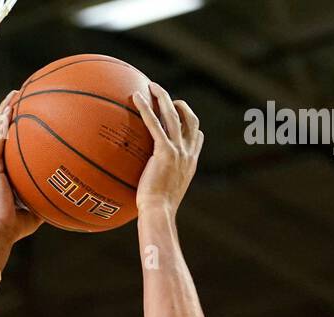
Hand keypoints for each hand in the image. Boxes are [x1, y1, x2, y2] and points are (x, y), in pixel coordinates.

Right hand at [0, 92, 42, 262]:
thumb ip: (46, 196)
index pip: (8, 143)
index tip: (25, 110)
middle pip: (0, 131)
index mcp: (4, 172)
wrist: (0, 232)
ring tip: (14, 95)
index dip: (13, 126)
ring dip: (3, 112)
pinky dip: (0, 127)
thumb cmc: (16, 226)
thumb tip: (66, 194)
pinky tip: (7, 114)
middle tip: (19, 94)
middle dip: (8, 111)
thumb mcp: (37, 208)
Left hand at [132, 81, 202, 215]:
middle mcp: (187, 153)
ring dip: (163, 97)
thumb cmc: (158, 210)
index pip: (197, 136)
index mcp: (190, 162)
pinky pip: (154, 124)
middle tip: (164, 96)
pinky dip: (146, 108)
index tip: (181, 116)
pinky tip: (136, 97)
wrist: (160, 213)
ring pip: (173, 115)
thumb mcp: (166, 194)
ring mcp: (178, 151)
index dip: (191, 123)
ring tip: (151, 86)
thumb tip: (149, 184)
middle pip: (189, 119)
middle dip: (179, 104)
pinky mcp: (165, 151)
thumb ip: (163, 181)